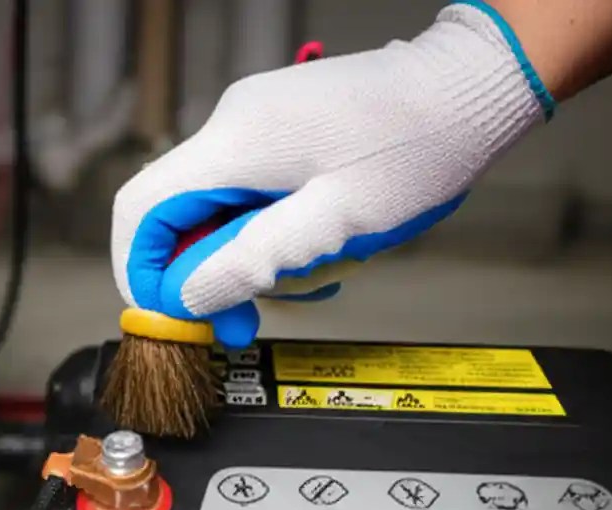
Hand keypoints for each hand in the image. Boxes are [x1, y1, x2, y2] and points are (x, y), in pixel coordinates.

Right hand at [110, 2, 551, 347]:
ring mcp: (256, 123)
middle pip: (175, 214)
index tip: (172, 315)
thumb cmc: (418, 148)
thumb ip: (254, 260)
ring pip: (213, 208)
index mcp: (236, 143)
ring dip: (244, 256)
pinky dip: (264, 230)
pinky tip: (313, 246)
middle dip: (203, 274)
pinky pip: (245, 192)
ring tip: (305, 276)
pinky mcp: (280, 129)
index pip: (140, 209)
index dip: (140, 271)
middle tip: (244, 320)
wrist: (470, 88)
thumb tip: (189, 296)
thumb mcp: (337, 222)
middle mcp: (233, 125)